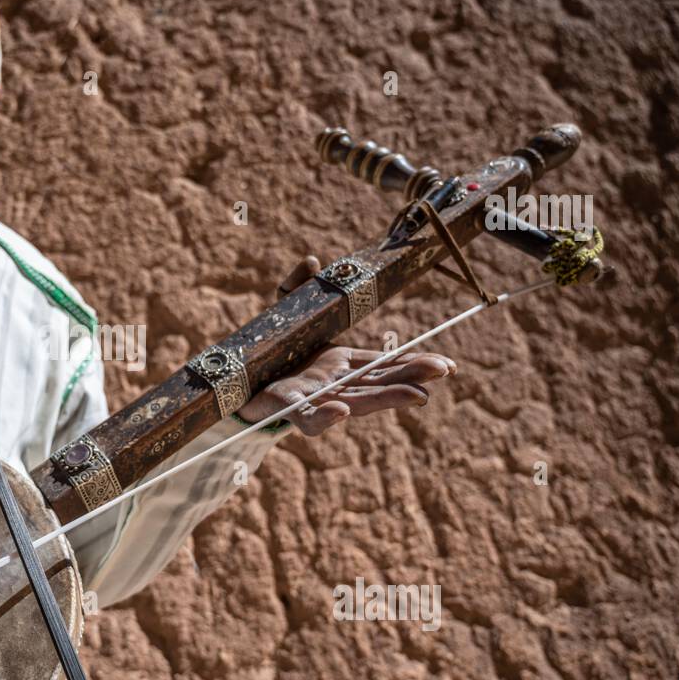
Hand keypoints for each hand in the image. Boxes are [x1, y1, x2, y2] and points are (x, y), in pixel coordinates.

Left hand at [236, 253, 456, 435]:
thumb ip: (296, 288)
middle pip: (379, 383)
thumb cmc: (265, 352)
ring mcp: (314, 398)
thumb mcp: (283, 313)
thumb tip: (312, 261)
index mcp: (340, 363)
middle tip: (443, 371)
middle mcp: (334, 384)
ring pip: (355, 402)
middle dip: (411, 378)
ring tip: (418, 397)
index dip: (412, 363)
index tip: (444, 364)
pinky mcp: (287, 410)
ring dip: (386, 400)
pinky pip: (308, 417)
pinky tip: (341, 410)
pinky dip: (325, 417)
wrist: (234, 384)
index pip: (383, 364)